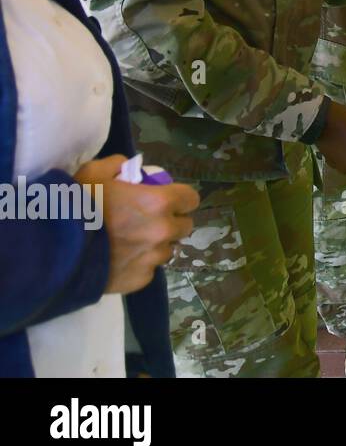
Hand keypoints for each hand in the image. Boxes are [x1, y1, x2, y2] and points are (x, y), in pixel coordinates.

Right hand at [74, 156, 199, 294]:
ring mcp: (153, 258)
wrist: (54, 249)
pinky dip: (139, 266)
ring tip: (132, 243)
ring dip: (156, 245)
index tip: (169, 201)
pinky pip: (148, 270)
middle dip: (172, 222)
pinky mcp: (141, 280)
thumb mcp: (93, 172)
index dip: (181, 199)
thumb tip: (126, 166)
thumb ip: (117, 165)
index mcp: (159, 202)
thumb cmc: (77, 206)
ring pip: (167, 250)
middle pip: (184, 227)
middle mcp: (163, 230)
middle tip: (150, 222)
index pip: (191, 200)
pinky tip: (119, 260)